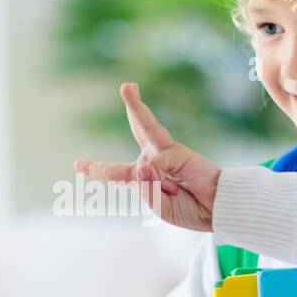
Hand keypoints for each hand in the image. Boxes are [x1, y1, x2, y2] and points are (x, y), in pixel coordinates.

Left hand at [73, 82, 222, 231]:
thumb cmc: (190, 210)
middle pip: (137, 132)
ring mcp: (164, 155)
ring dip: (136, 107)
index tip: (79, 164)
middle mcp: (153, 162)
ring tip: (128, 87)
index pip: (117, 173)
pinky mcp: (176, 152)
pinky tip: (168, 180)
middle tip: (127, 86)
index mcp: (145, 179)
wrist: (217, 209)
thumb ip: (147, 190)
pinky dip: (158, 173)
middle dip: (132, 109)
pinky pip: (158, 156)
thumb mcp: (160, 208)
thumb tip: (145, 165)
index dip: (97, 168)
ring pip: (145, 129)